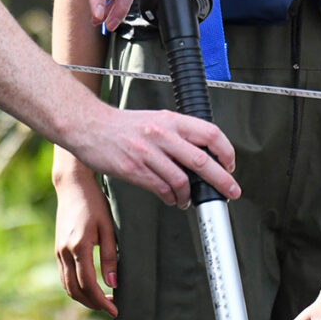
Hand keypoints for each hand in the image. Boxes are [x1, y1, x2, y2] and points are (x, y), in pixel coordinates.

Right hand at [54, 162, 118, 315]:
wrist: (72, 185)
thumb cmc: (94, 202)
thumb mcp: (108, 227)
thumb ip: (110, 256)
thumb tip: (113, 284)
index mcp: (78, 246)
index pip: (89, 285)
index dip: (102, 302)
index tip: (116, 310)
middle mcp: (64, 252)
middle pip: (76, 290)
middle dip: (93, 304)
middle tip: (112, 308)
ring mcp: (58, 251)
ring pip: (68, 286)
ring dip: (84, 298)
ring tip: (103, 300)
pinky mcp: (57, 249)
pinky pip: (64, 276)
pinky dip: (76, 288)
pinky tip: (90, 287)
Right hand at [70, 104, 238, 207]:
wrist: (90, 126)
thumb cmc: (123, 125)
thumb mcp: (155, 119)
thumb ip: (177, 134)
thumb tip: (200, 156)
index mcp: (170, 120)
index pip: (209, 133)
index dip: (226, 151)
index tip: (231, 164)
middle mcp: (161, 134)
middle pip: (201, 160)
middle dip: (221, 180)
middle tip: (231, 191)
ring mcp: (147, 153)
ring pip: (182, 180)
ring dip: (190, 196)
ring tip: (189, 200)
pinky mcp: (134, 170)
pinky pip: (162, 189)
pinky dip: (171, 198)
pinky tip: (171, 198)